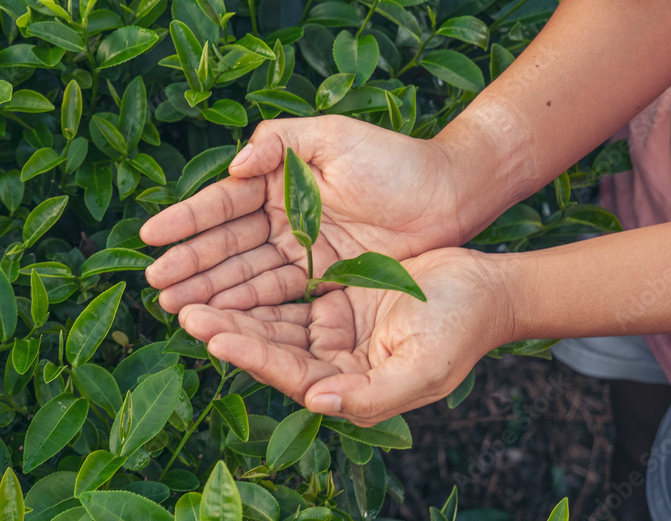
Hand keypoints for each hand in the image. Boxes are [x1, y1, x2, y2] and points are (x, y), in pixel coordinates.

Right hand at [140, 115, 471, 313]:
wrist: (447, 195)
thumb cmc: (392, 158)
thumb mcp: (333, 136)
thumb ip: (279, 143)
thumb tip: (232, 167)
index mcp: (278, 178)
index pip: (223, 202)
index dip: (186, 219)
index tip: (151, 236)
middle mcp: (283, 216)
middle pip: (227, 244)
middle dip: (190, 263)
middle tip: (155, 283)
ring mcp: (301, 250)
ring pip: (246, 273)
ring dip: (210, 289)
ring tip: (173, 307)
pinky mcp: (322, 279)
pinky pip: (279, 295)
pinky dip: (247, 306)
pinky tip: (218, 316)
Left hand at [176, 248, 515, 425]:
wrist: (488, 290)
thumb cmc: (462, 330)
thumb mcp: (424, 368)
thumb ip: (373, 396)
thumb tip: (317, 402)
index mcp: (348, 384)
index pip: (289, 372)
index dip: (251, 353)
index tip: (213, 335)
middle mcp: (332, 362)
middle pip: (269, 345)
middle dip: (226, 327)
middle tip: (182, 308)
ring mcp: (331, 328)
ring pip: (272, 318)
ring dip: (233, 304)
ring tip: (190, 289)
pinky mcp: (334, 297)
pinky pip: (288, 290)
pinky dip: (259, 282)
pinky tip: (230, 267)